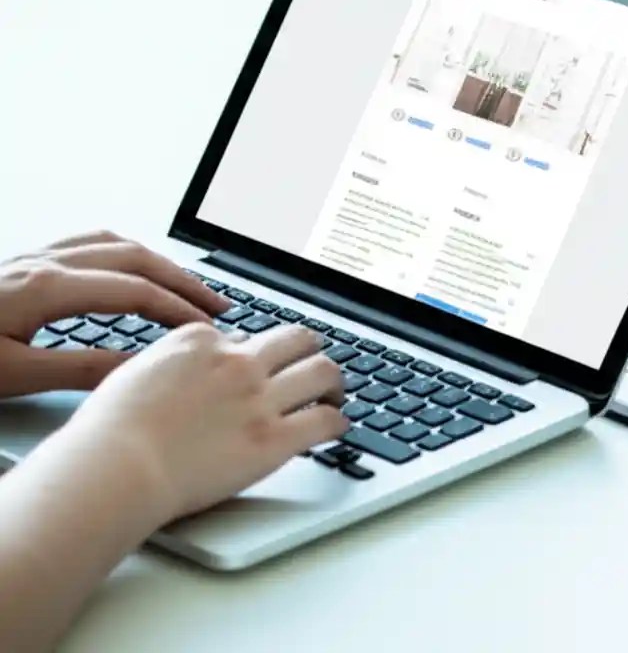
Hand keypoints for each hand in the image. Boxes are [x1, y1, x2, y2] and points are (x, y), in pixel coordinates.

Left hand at [0, 231, 228, 397]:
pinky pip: (88, 243)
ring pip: (114, 244)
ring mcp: (33, 257)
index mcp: (47, 287)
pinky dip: (125, 254)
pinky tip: (130, 268)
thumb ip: (79, 369)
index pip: (135, 291)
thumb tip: (139, 367)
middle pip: (134, 257)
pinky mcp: (22, 263)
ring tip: (184, 285)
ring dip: (157, 263)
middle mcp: (45, 263)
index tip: (208, 328)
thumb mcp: (14, 373)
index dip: (179, 309)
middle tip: (217, 304)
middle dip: (183, 280)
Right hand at [65, 323, 348, 519]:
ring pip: (323, 372)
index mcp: (199, 341)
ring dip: (334, 383)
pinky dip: (338, 422)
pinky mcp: (274, 439)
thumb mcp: (135, 371)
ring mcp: (259, 399)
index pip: (244, 337)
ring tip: (334, 396)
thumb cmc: (112, 430)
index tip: (254, 371)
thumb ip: (173, 360)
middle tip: (313, 368)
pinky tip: (338, 428)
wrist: (118, 466)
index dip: (252, 355)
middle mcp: (236, 362)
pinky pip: (325, 421)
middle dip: (309, 352)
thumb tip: (200, 361)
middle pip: (296, 339)